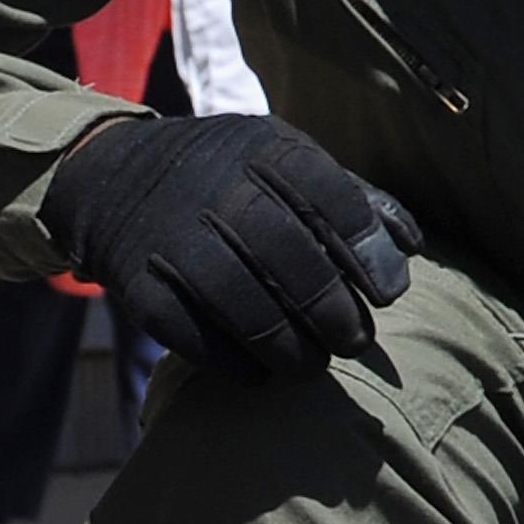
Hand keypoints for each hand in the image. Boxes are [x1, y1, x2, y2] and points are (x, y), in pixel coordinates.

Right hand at [43, 112, 419, 374]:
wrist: (113, 178)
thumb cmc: (229, 176)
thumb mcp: (284, 158)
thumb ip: (350, 196)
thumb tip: (410, 245)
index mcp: (262, 150)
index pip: (328, 196)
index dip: (366, 249)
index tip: (389, 292)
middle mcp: (214, 188)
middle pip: (286, 254)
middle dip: (331, 308)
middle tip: (355, 340)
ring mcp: (170, 236)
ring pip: (238, 300)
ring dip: (286, 345)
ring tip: (313, 364)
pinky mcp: (137, 284)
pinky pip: (189, 332)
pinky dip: (231, 361)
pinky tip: (260, 374)